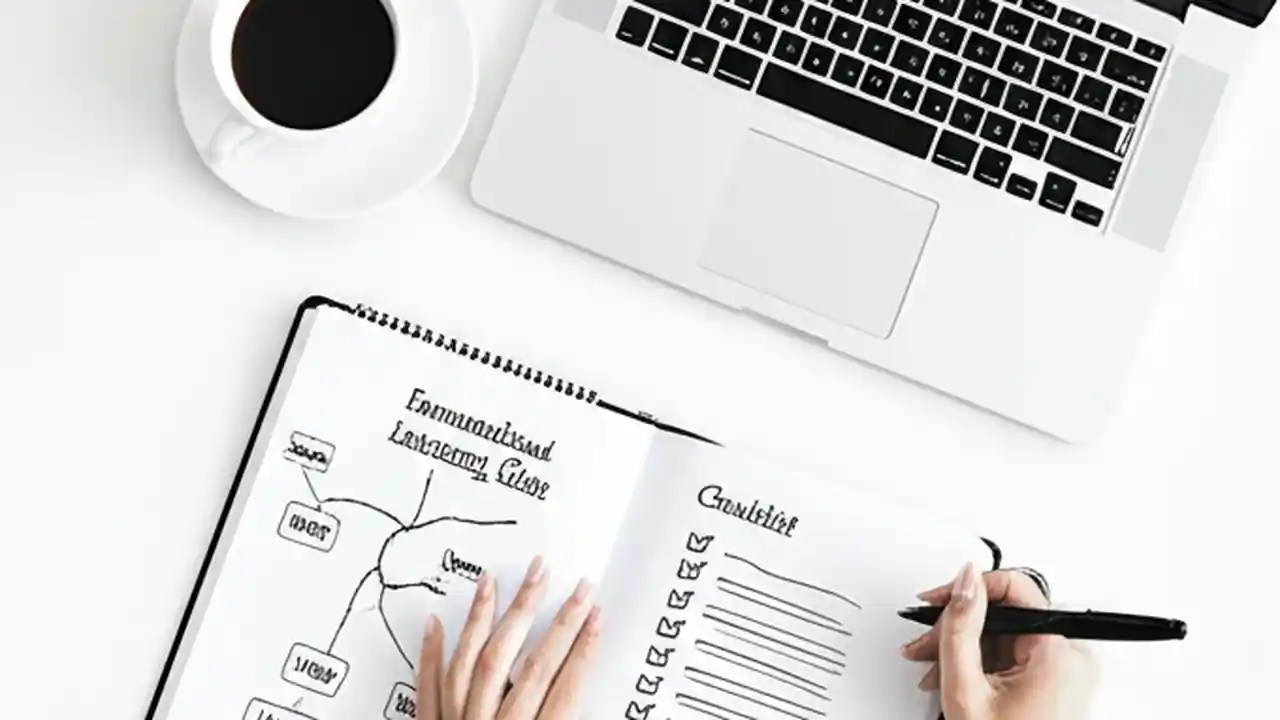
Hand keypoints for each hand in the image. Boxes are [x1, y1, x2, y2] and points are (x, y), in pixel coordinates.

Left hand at [417, 556, 601, 719]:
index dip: (583, 648)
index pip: (565, 687)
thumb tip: (580, 675)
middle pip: (528, 667)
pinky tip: (435, 622)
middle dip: (554, 622)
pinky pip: (428, 688)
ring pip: (472, 665)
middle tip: (569, 584)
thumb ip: (564, 717)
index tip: (596, 612)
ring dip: (485, 618)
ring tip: (493, 579)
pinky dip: (431, 654)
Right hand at [901, 564, 1098, 719]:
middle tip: (926, 641)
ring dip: (964, 648)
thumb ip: (961, 628)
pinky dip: (982, 663)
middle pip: (1007, 614)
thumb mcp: (967, 688)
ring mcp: (1067, 670)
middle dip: (959, 627)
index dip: (970, 589)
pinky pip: (1014, 654)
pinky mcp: (1058, 680)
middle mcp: (1073, 656)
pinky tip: (957, 677)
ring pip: (1006, 635)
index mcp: (1059, 652)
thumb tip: (965, 581)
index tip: (939, 598)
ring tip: (933, 667)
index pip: (1015, 587)